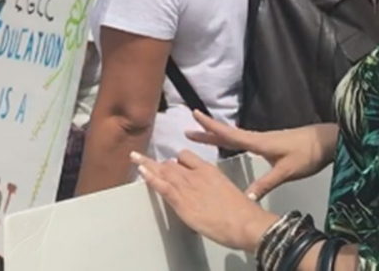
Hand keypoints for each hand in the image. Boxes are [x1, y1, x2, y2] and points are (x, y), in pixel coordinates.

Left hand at [133, 150, 277, 251]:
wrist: (243, 221)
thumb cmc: (241, 211)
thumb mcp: (226, 191)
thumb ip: (214, 188)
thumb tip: (210, 194)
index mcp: (209, 170)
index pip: (186, 157)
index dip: (178, 161)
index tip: (173, 163)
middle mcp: (195, 174)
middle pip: (172, 163)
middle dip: (161, 165)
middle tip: (148, 163)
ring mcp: (187, 186)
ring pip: (163, 171)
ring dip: (148, 165)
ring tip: (135, 158)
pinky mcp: (181, 200)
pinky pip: (161, 185)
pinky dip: (149, 177)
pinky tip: (140, 170)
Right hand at [183, 112, 334, 199]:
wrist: (326, 142)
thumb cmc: (308, 153)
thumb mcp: (286, 171)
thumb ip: (266, 183)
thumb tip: (246, 197)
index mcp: (258, 142)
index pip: (229, 134)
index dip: (211, 126)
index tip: (195, 115)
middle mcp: (258, 138)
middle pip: (228, 134)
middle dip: (208, 131)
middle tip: (188, 129)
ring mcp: (264, 140)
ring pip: (234, 136)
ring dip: (217, 135)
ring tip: (202, 136)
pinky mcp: (270, 145)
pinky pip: (243, 141)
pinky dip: (230, 140)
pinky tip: (229, 144)